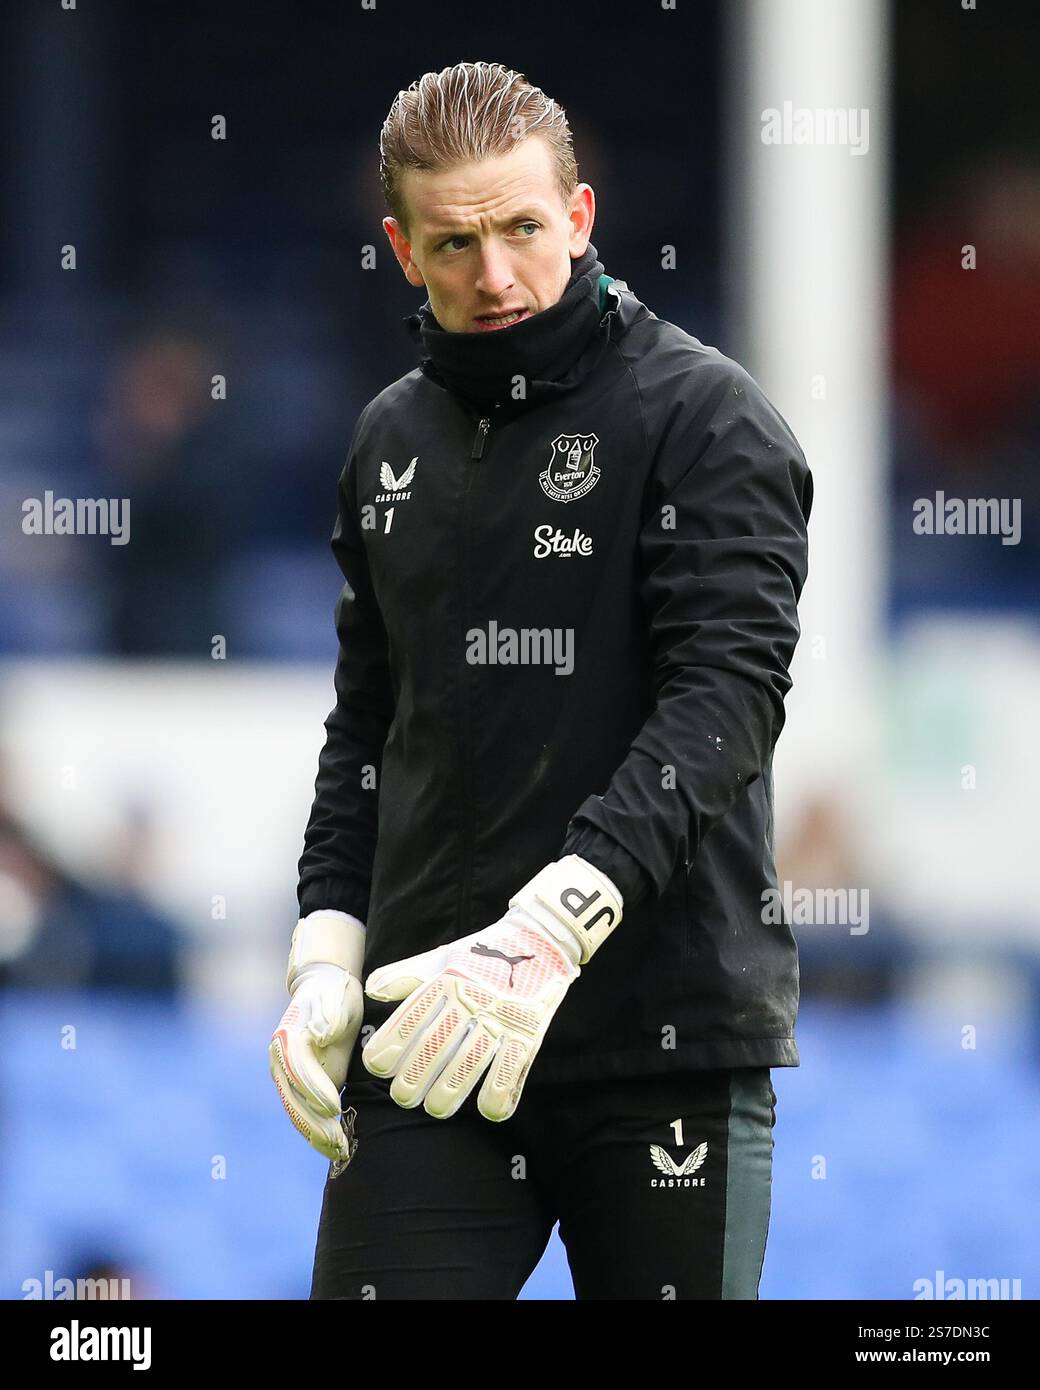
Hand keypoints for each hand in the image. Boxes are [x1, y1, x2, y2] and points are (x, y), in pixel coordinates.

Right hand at [269, 911, 365, 1163]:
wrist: (325, 991)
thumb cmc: (333, 994)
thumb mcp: (336, 998)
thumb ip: (329, 1016)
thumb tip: (318, 1035)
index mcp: (288, 1039)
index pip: (299, 1070)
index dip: (315, 1090)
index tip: (334, 1107)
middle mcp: (281, 1061)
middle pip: (294, 1098)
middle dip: (315, 1123)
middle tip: (339, 1141)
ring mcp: (288, 1078)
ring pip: (298, 1112)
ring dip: (316, 1135)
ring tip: (340, 1151)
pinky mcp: (300, 1088)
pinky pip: (305, 1114)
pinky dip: (318, 1133)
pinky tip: (336, 1148)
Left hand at [361, 855, 621, 1121]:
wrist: (540, 940)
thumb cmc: (481, 954)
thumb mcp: (441, 957)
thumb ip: (405, 975)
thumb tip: (372, 991)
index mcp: (446, 980)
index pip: (410, 1019)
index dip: (389, 1046)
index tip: (376, 1066)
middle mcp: (471, 999)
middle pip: (435, 1048)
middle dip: (414, 1080)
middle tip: (403, 1097)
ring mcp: (501, 1018)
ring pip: (468, 1064)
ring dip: (448, 1094)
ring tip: (435, 1109)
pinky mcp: (529, 1032)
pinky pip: (510, 1071)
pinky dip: (498, 1095)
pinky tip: (487, 1109)